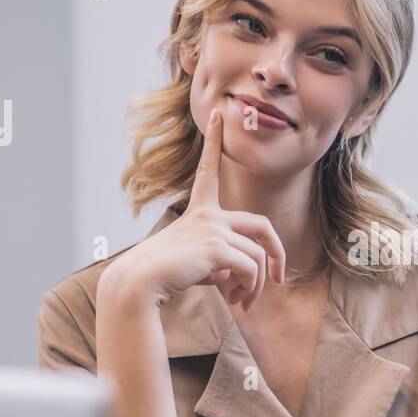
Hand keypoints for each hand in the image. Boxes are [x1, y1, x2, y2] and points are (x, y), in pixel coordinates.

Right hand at [108, 107, 285, 311]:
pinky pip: (251, 269)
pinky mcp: (217, 248)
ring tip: (241, 302)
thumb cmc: (162, 274)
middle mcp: (208, 214)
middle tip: (279, 279)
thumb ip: (218, 260)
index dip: (214, 141)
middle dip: (277, 253)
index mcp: (198, 210)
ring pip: (257, 256)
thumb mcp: (195, 261)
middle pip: (262, 226)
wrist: (138, 283)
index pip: (208, 169)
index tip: (217, 114)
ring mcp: (213, 229)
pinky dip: (249, 288)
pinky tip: (235, 300)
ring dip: (256, 284)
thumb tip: (235, 273)